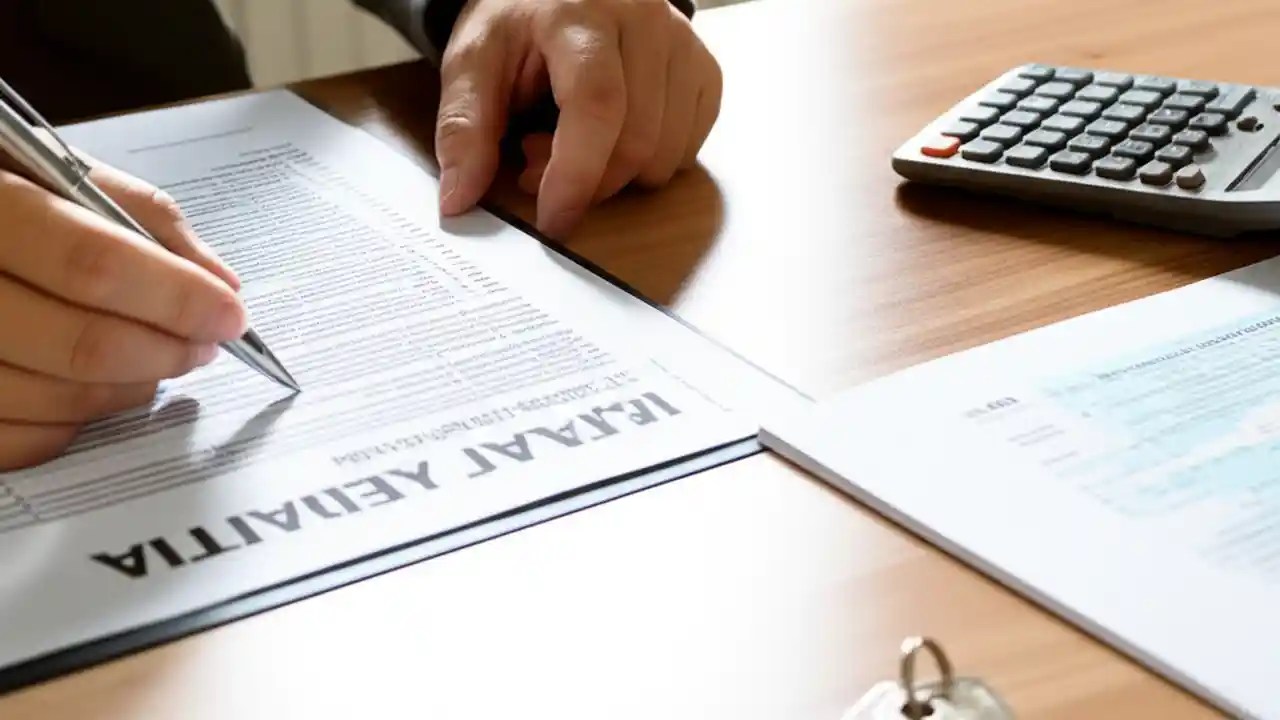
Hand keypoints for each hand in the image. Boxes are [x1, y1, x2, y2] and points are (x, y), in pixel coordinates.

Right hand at [0, 159, 245, 469]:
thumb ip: (142, 219)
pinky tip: (94, 389)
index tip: (229, 315)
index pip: (91, 265)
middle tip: (204, 343)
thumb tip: (218, 285)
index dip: (175, 298)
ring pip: (53, 401)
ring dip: (129, 389)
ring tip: (155, 360)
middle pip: (79, 346)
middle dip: (167, 351)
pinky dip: (72, 424)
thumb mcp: (56, 171)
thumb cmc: (1, 190)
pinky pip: (15, 441)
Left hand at [434, 0, 722, 237]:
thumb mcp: (472, 63)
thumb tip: (458, 201)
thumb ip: (463, 129)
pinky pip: (689, 147)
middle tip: (536, 161)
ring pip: (667, 153)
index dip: (577, 174)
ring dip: (617, 175)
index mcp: (581, 12)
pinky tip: (613, 137)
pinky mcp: (704, 69)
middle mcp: (645, 20)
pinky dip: (648, 163)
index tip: (552, 219)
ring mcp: (684, 44)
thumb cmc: (515, 26)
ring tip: (573, 142)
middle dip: (589, 181)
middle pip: (637, 140)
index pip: (597, 104)